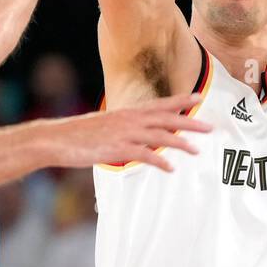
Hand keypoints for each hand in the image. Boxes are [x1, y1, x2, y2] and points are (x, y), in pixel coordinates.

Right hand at [42, 93, 211, 171]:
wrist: (57, 139)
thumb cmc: (80, 134)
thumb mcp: (106, 126)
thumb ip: (125, 129)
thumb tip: (139, 136)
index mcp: (127, 112)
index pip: (159, 104)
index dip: (180, 100)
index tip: (198, 97)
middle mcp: (129, 120)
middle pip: (166, 118)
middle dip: (190, 121)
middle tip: (210, 127)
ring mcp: (123, 134)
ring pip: (159, 136)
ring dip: (180, 142)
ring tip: (197, 150)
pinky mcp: (116, 149)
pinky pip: (143, 156)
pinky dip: (159, 162)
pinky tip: (171, 169)